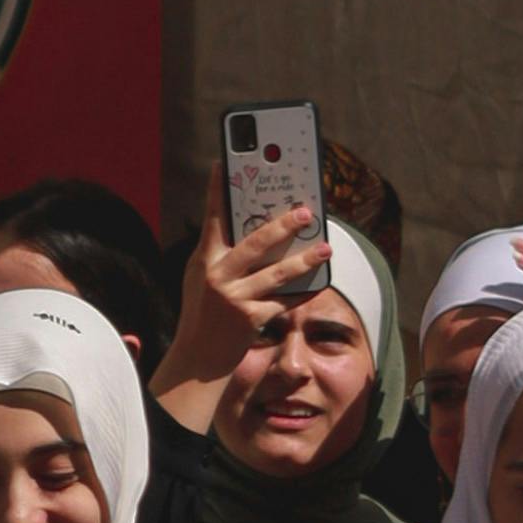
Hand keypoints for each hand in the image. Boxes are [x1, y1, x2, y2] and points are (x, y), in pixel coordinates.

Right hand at [154, 195, 331, 400]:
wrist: (198, 358)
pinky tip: (320, 281)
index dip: (218, 190)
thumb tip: (254, 227)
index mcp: (205, 260)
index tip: (225, 164)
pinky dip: (304, 292)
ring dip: (305, 259)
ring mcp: (236, 298)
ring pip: (278, 273)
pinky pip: (285, 301)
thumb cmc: (202, 312)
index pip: (212, 218)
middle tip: (305, 211)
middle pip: (256, 243)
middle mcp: (219, 276)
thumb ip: (221, 253)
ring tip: (325, 248)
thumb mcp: (201, 277)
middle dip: (283, 225)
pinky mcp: (252, 318)